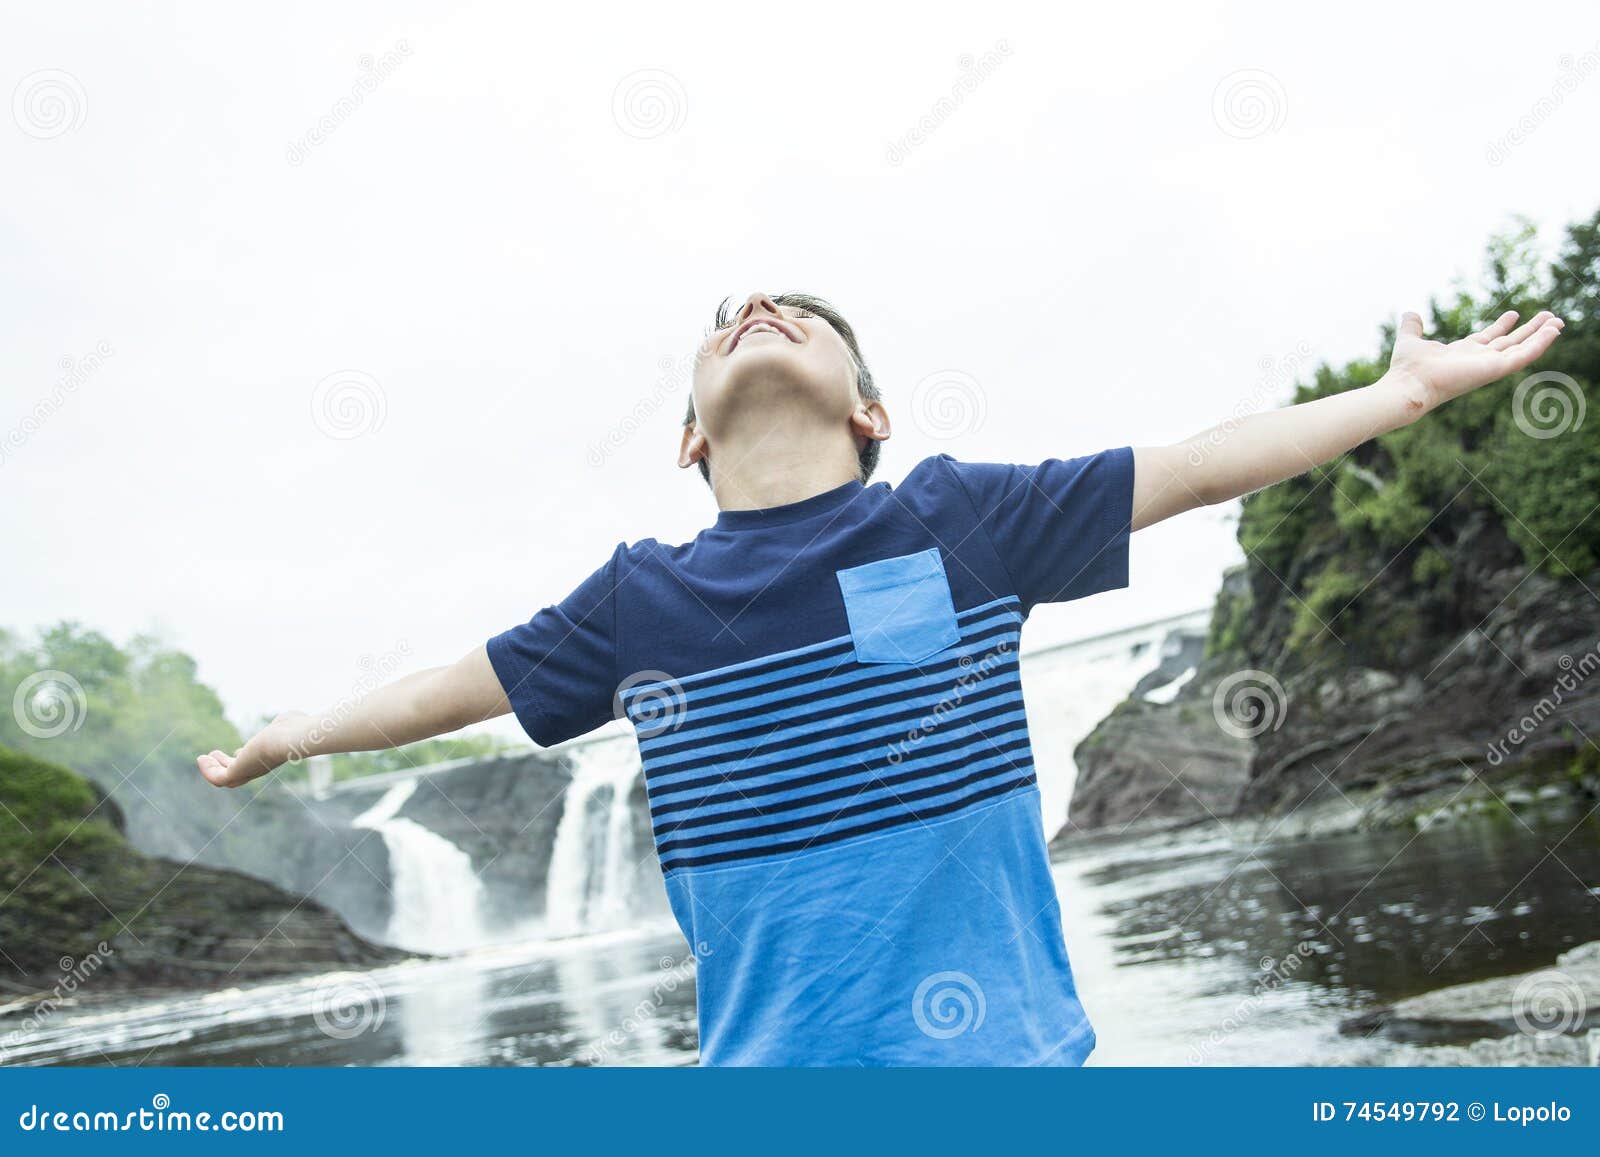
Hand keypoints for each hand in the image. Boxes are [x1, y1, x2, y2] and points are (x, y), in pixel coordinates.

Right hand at [197, 710, 313, 787]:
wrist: (295, 738)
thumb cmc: (295, 728)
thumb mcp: (285, 724)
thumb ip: (282, 724)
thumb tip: (283, 721)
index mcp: (269, 757)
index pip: (253, 764)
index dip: (243, 759)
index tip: (236, 752)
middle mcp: (259, 767)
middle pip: (238, 773)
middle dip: (224, 765)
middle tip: (213, 755)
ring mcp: (248, 771)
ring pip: (226, 778)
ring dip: (212, 769)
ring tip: (203, 758)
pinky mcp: (238, 772)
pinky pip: (218, 778)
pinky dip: (207, 771)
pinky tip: (201, 759)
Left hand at [1388, 308, 1564, 410]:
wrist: (1409, 384)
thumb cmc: (1407, 368)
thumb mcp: (1410, 339)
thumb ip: (1412, 327)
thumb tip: (1410, 313)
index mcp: (1462, 353)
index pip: (1488, 338)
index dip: (1502, 326)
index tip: (1514, 314)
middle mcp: (1478, 359)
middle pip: (1510, 343)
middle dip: (1529, 330)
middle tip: (1548, 316)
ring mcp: (1489, 365)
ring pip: (1522, 349)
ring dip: (1541, 336)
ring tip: (1558, 321)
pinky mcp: (1496, 369)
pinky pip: (1525, 355)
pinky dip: (1540, 344)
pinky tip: (1553, 331)